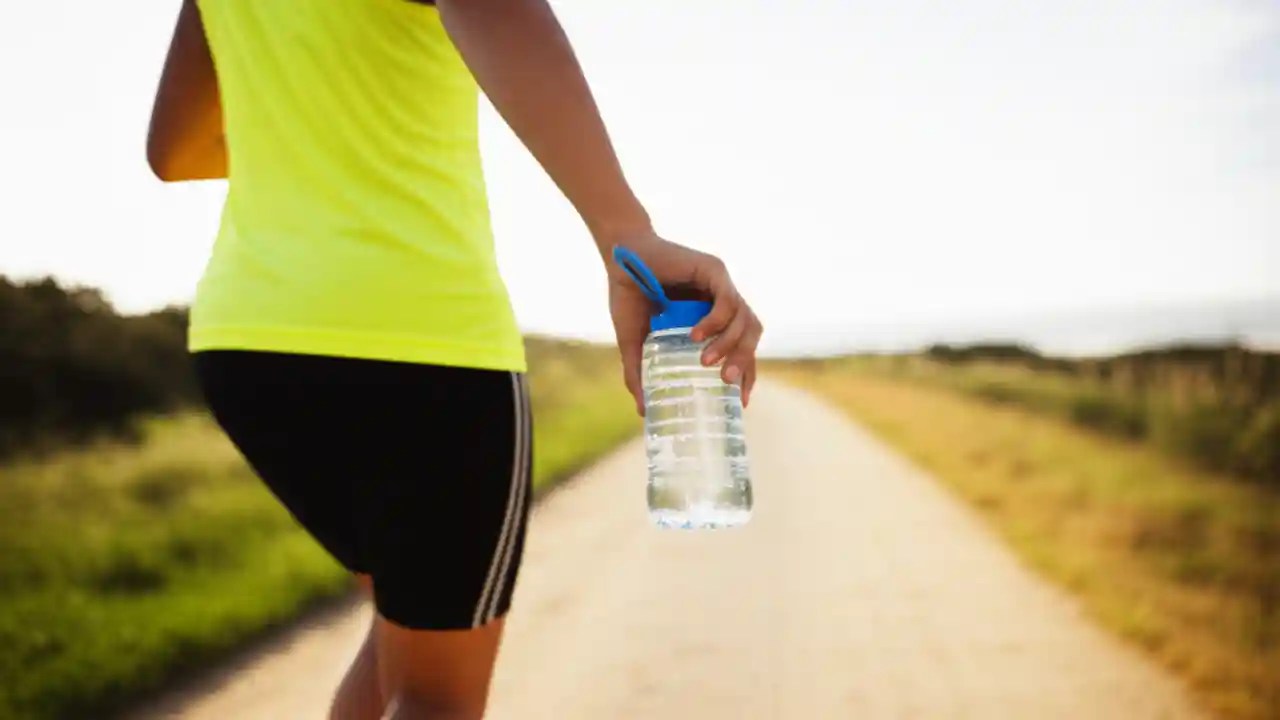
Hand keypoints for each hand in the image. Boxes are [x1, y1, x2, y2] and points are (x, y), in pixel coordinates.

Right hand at [607, 233, 762, 414]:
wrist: (619, 258)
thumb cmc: (629, 296)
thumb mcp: (635, 342)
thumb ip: (640, 372)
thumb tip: (643, 410)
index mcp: (713, 320)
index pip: (742, 350)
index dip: (747, 374)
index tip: (741, 400)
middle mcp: (723, 302)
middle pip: (750, 336)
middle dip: (744, 362)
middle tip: (727, 382)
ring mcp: (721, 285)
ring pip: (746, 320)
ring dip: (731, 344)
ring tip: (707, 362)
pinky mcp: (714, 270)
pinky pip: (727, 300)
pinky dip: (715, 321)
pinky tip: (695, 335)